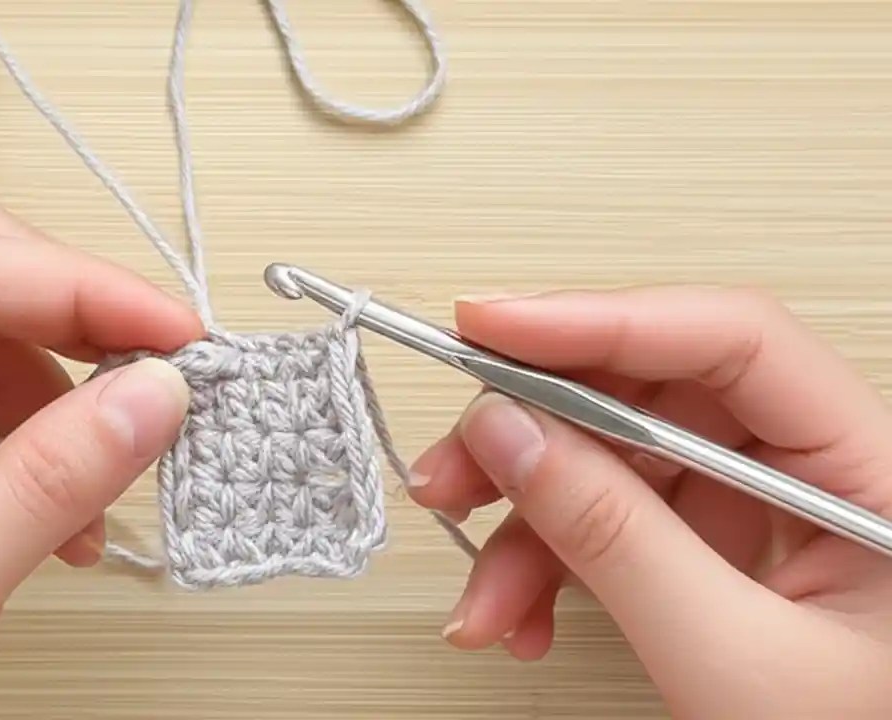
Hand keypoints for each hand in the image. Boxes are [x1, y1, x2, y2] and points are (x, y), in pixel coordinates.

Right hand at [409, 287, 891, 718]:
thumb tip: (510, 432)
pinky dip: (550, 563)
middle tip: (452, 470)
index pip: (732, 342)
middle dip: (534, 437)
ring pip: (614, 463)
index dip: (601, 321)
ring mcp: (763, 505)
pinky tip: (522, 613)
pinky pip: (613, 519)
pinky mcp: (719, 544)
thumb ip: (616, 540)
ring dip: (527, 524)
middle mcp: (816, 467)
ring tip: (483, 597)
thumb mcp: (731, 657)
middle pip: (651, 394)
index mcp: (871, 468)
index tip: (488, 328)